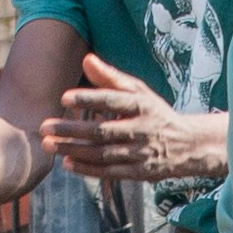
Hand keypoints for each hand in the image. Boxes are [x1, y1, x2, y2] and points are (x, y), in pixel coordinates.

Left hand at [48, 56, 220, 183]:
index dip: (89, 98)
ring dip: (74, 149)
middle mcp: (142, 129)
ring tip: (48, 144)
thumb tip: (86, 59)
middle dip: (72, 129)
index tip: (64, 97)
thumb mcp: (138, 92)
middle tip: (44, 127)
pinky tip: (67, 163)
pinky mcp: (140, 173)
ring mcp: (141, 153)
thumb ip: (111, 77)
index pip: (112, 100)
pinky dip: (88, 169)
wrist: (188, 145)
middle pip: (102, 130)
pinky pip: (110, 172)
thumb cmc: (154, 113)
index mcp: (142, 105)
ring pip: (102, 153)